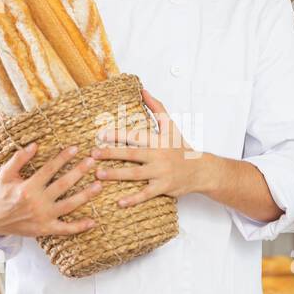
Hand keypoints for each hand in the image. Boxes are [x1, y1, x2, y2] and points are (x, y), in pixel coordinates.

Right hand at [0, 143, 101, 237]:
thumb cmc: (2, 193)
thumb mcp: (6, 174)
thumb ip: (18, 159)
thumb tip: (34, 145)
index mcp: (27, 187)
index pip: (49, 169)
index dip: (63, 158)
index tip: (75, 148)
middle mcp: (37, 202)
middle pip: (63, 185)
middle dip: (79, 172)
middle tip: (93, 161)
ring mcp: (43, 217)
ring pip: (69, 205)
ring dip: (86, 195)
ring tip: (99, 185)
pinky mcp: (46, 229)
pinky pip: (65, 229)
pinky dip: (79, 227)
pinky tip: (93, 221)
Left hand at [91, 88, 209, 207]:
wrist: (200, 170)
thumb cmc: (181, 148)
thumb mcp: (171, 126)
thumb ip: (157, 108)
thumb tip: (143, 90)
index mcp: (158, 140)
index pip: (136, 135)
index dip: (118, 134)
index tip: (101, 134)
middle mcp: (159, 155)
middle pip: (132, 154)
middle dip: (111, 154)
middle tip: (93, 154)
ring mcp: (161, 173)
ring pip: (136, 174)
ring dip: (116, 175)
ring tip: (98, 175)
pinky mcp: (164, 188)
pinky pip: (146, 194)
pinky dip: (133, 199)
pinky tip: (119, 202)